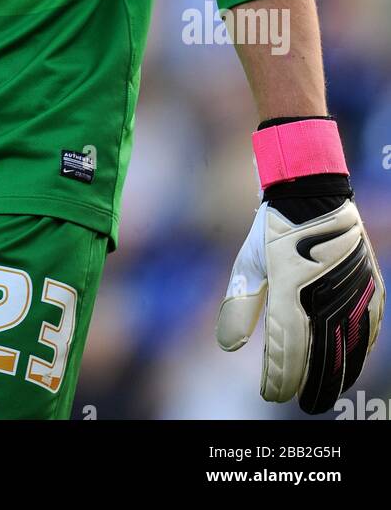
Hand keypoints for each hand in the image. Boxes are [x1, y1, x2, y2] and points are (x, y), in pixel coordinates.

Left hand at [216, 194, 384, 413]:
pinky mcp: (369, 285)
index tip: (271, 394)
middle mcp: (323, 295)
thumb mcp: (249, 263)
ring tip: (326, 392)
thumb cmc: (274, 228)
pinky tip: (352, 363)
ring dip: (338, 374)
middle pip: (321, 357)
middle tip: (304, 404)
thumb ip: (239, 306)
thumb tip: (227, 346)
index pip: (286, 350)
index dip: (280, 378)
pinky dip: (361, 350)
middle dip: (311, 385)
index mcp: (289, 290)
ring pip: (349, 347)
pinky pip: (369, 327)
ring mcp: (351, 291)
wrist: (313, 192)